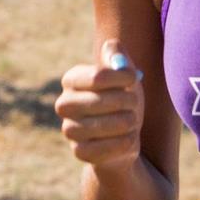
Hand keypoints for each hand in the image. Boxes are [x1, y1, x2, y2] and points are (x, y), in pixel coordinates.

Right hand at [55, 39, 144, 168]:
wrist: (123, 135)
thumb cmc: (123, 99)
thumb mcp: (124, 75)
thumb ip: (118, 57)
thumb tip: (111, 47)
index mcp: (72, 79)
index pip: (98, 76)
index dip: (123, 77)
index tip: (135, 78)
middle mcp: (64, 104)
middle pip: (102, 101)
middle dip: (128, 102)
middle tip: (134, 103)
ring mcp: (69, 130)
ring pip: (109, 125)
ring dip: (129, 122)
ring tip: (131, 120)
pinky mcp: (79, 152)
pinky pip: (109, 147)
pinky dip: (125, 143)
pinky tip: (128, 138)